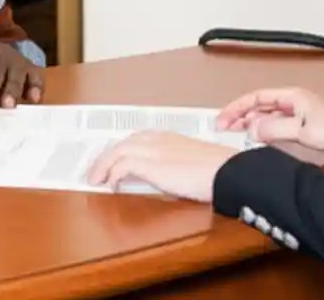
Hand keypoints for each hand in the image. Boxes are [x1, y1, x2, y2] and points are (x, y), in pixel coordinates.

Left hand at [86, 131, 239, 202]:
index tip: (114, 159)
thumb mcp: (194, 164)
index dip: (122, 149)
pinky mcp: (151, 164)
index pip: (137, 138)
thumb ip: (179, 167)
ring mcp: (154, 150)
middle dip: (106, 156)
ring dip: (103, 165)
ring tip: (96, 179)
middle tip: (97, 169)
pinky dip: (113, 174)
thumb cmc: (219, 171)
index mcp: (170, 137)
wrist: (227, 171)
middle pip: (122, 143)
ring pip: (117, 151)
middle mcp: (159, 139)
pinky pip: (122, 166)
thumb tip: (172, 180)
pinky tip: (111, 185)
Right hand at [216, 86, 323, 154]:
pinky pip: (274, 123)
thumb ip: (275, 129)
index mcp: (291, 96)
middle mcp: (292, 101)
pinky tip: (255, 137)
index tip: (223, 119)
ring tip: (233, 131)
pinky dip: (261, 129)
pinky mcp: (300, 123)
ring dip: (249, 122)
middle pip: (258, 104)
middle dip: (238, 114)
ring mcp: (296, 112)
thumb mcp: (302, 131)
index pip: (255, 97)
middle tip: (222, 126)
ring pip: (265, 114)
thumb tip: (252, 128)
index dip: (236, 108)